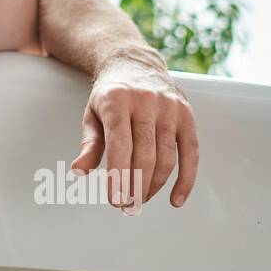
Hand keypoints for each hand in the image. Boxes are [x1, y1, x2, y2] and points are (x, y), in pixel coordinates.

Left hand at [70, 52, 198, 212]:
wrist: (135, 64)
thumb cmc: (110, 95)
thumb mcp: (92, 114)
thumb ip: (89, 144)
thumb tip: (80, 170)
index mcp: (117, 101)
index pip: (119, 146)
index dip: (118, 177)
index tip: (115, 200)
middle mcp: (146, 102)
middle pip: (145, 156)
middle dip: (136, 187)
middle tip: (127, 207)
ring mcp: (169, 108)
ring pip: (167, 158)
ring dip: (154, 186)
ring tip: (141, 200)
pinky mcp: (187, 115)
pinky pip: (191, 153)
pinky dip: (185, 180)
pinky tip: (175, 199)